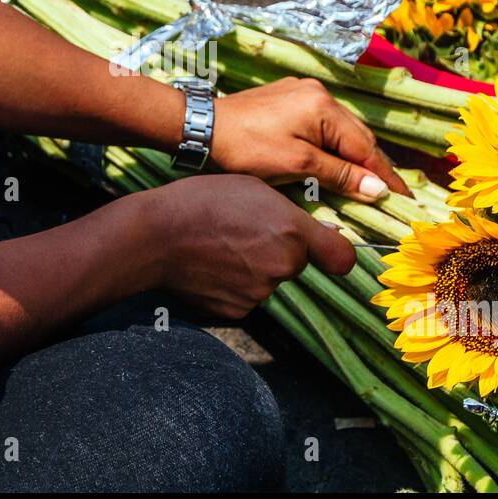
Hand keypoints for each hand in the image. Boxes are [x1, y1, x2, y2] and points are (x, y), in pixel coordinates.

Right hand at [141, 175, 356, 318]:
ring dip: (254, 267)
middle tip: (245, 232)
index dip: (338, 253)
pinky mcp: (238, 312)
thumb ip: (290, 212)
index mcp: (292, 231)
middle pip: (296, 263)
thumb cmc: (202, 201)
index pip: (342, 257)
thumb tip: (316, 233)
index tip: (332, 250)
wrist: (155, 236)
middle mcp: (283, 265)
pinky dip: (234, 285)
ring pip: (269, 280)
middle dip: (280, 250)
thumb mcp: (254, 187)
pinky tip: (212, 266)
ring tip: (221, 246)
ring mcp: (261, 293)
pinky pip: (246, 297)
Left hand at [209, 77, 412, 201]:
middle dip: (372, 167)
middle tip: (391, 196)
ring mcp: (301, 94)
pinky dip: (333, 147)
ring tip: (367, 185)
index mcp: (324, 106)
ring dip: (353, 158)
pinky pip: (322, 127)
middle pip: (356, 137)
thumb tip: (377, 190)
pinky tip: (336, 163)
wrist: (201, 129)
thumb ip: (339, 175)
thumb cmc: (246, 149)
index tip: (403, 200)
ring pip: (340, 132)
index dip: (384, 177)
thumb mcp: (297, 165)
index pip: (365, 147)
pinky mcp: (286, 101)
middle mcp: (318, 93)